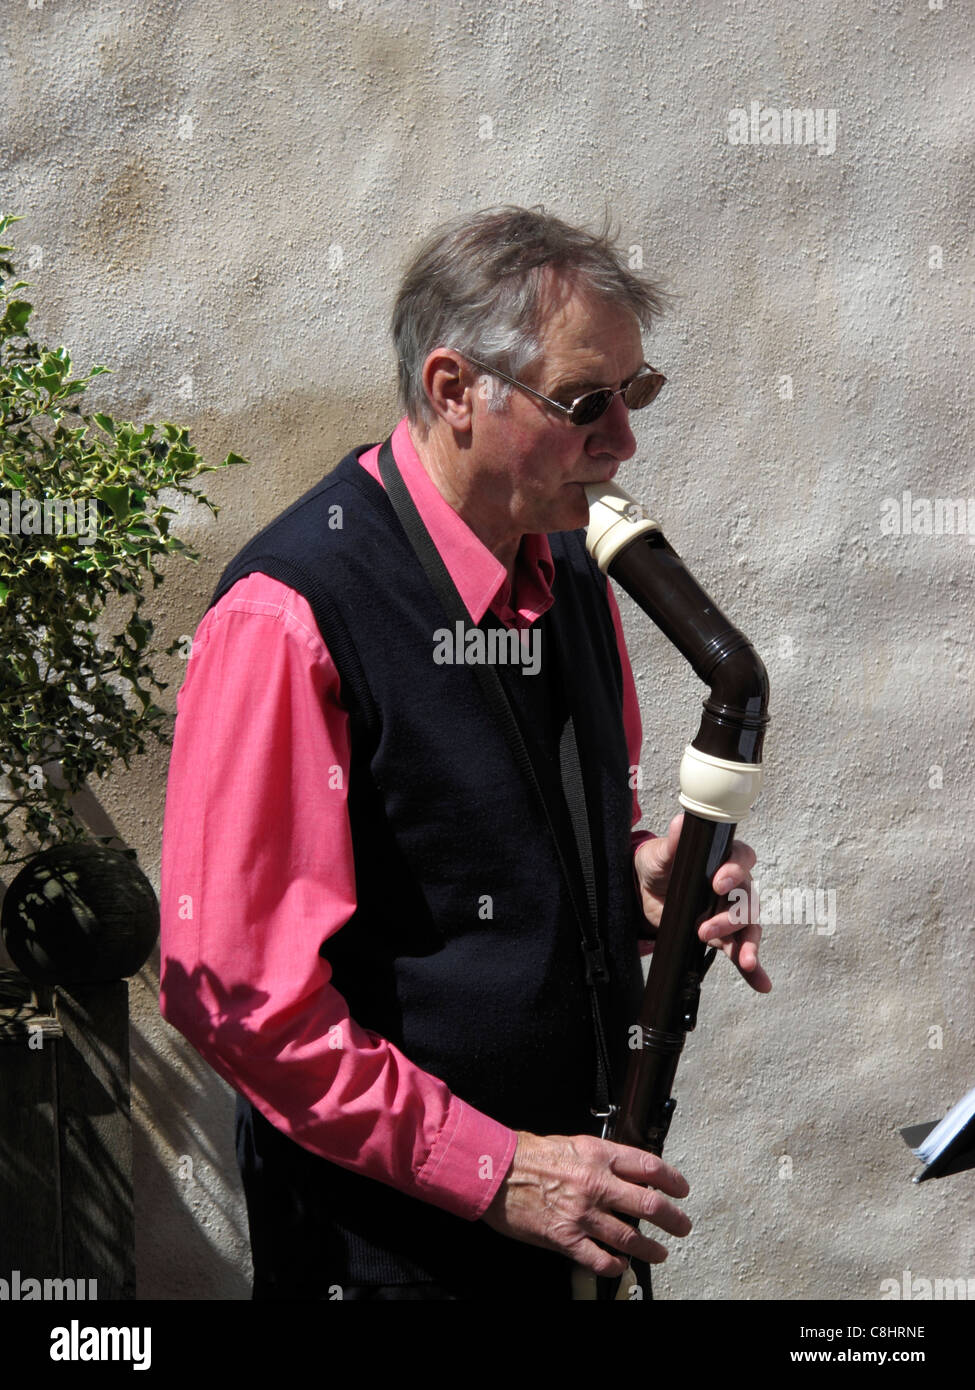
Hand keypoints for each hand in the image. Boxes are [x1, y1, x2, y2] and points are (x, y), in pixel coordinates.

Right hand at [481, 1130, 690, 1276]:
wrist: (497, 1171)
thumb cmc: (529, 1155)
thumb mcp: (573, 1143)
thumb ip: (602, 1158)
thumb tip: (628, 1170)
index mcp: (599, 1156)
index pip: (649, 1167)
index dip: (672, 1180)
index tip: (681, 1189)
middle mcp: (597, 1185)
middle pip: (650, 1205)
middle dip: (673, 1219)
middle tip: (682, 1225)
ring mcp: (583, 1214)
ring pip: (631, 1237)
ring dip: (651, 1248)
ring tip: (660, 1252)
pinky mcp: (566, 1238)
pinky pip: (599, 1259)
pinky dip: (615, 1266)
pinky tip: (621, 1266)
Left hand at [634, 813, 771, 993]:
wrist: (644, 889)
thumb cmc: (659, 863)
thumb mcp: (662, 852)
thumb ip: (674, 841)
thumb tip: (681, 823)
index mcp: (723, 858)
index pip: (742, 859)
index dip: (736, 870)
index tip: (719, 883)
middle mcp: (733, 885)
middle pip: (748, 899)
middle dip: (732, 916)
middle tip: (705, 928)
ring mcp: (729, 911)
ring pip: (749, 927)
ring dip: (749, 944)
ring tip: (744, 960)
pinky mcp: (722, 935)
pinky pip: (741, 950)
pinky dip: (753, 968)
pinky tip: (760, 982)